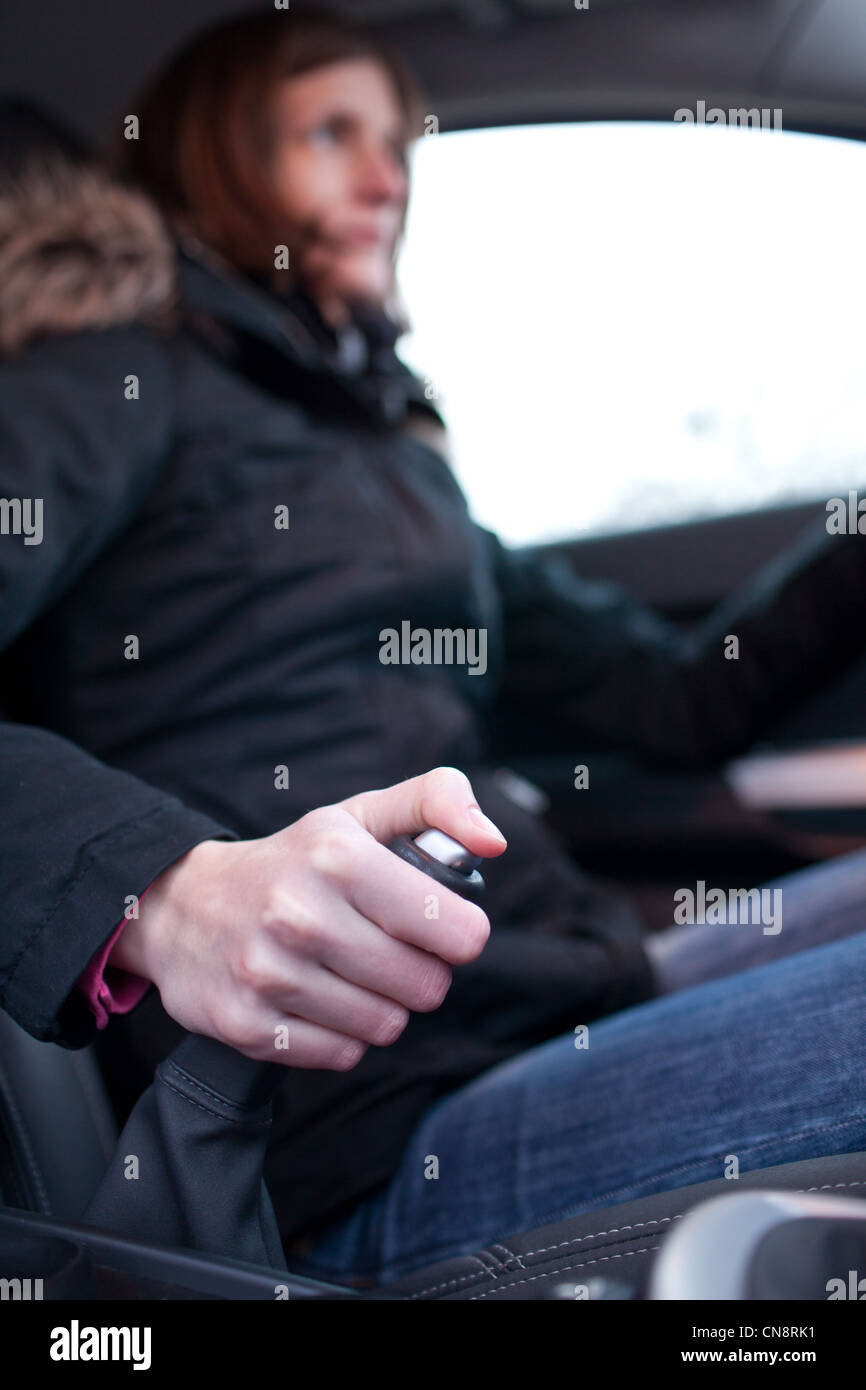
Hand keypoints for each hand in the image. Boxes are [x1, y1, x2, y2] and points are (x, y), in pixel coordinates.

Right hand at [108, 767, 505, 1069]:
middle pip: (426, 987)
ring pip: (386, 1026)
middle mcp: (300, 916)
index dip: (459, 933)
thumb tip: (493, 842)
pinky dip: (341, 1035)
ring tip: (349, 971)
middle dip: (420, 972)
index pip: (456, 931)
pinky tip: (316, 998)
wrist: (180, 906)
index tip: (437, 924)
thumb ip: (438, 802)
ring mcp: (268, 974)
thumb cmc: (294, 861)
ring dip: (381, 1006)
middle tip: (389, 949)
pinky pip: (342, 1055)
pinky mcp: (247, 1025)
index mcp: (339, 858)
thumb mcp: (361, 815)